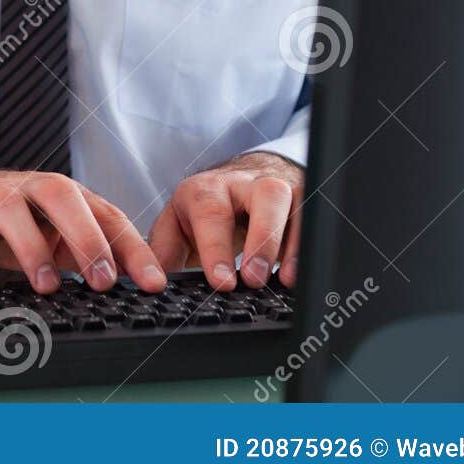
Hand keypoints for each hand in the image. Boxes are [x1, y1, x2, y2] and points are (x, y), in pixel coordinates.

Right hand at [0, 158, 167, 294]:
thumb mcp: (44, 232)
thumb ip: (81, 250)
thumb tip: (131, 284)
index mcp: (52, 194)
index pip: (101, 212)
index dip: (130, 247)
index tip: (154, 283)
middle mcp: (18, 190)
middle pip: (57, 194)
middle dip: (85, 235)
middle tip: (103, 280)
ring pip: (5, 209)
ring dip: (31, 247)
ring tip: (47, 285)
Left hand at [148, 151, 304, 291]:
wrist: (238, 181)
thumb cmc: (204, 211)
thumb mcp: (176, 226)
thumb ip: (163, 252)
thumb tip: (151, 282)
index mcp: (205, 189)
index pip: (211, 212)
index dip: (216, 248)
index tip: (221, 282)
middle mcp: (243, 183)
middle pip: (262, 195)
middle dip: (261, 239)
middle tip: (254, 280)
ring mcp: (276, 186)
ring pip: (292, 200)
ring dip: (290, 242)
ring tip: (285, 281)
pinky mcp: (301, 196)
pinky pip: (313, 215)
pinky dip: (308, 244)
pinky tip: (300, 274)